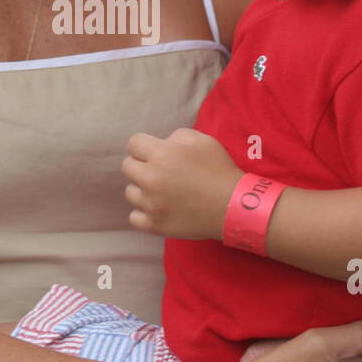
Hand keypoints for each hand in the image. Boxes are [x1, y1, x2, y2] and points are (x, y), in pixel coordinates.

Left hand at [121, 128, 241, 239]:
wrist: (233, 205)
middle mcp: (151, 179)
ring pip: (130, 192)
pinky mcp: (155, 225)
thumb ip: (175, 137)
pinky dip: (143, 213)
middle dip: (141, 165)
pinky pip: (134, 217)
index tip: (154, 152)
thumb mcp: (201, 140)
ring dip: (142, 190)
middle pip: (127, 167)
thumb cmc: (219, 169)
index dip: (144, 146)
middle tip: (159, 171)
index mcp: (161, 155)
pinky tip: (158, 208)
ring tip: (162, 191)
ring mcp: (151, 204)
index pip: (133, 144)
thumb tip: (161, 144)